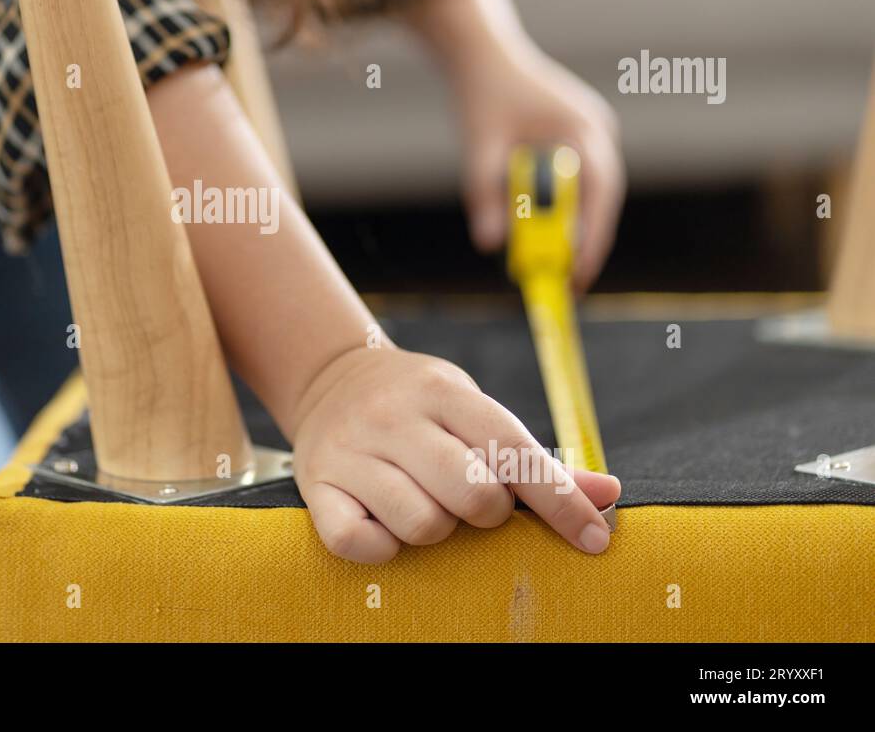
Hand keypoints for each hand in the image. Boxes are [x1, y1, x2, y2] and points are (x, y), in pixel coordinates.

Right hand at [291, 345, 619, 563]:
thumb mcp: (472, 408)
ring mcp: (350, 452)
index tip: (594, 539)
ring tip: (426, 503)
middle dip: (490, 513)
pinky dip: (384, 547)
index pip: (513, 450)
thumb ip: (533, 456)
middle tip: (475, 501)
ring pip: (422, 525)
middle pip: (472, 495)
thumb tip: (608, 494)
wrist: (330, 378)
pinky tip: (388, 524)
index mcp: (440, 392)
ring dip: (438, 529)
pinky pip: (359, 542)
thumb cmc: (420, 404)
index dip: (559, 500)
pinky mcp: (316, 486)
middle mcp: (392, 418)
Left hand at [401, 0, 624, 290]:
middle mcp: (596, 130)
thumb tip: (489, 245)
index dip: (592, 240)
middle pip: (601, 198)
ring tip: (555, 266)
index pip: (599, 195)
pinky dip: (564, 206)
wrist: (481, 51)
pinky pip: (577, 180)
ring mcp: (589, 132)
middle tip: (568, 284)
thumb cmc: (482, 95)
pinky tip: (546, 233)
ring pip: (591, 192)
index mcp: (583, 128)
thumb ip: (484, 195)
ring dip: (573, 225)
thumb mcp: (478, 147)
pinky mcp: (576, 136)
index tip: (578, 276)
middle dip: (585, 242)